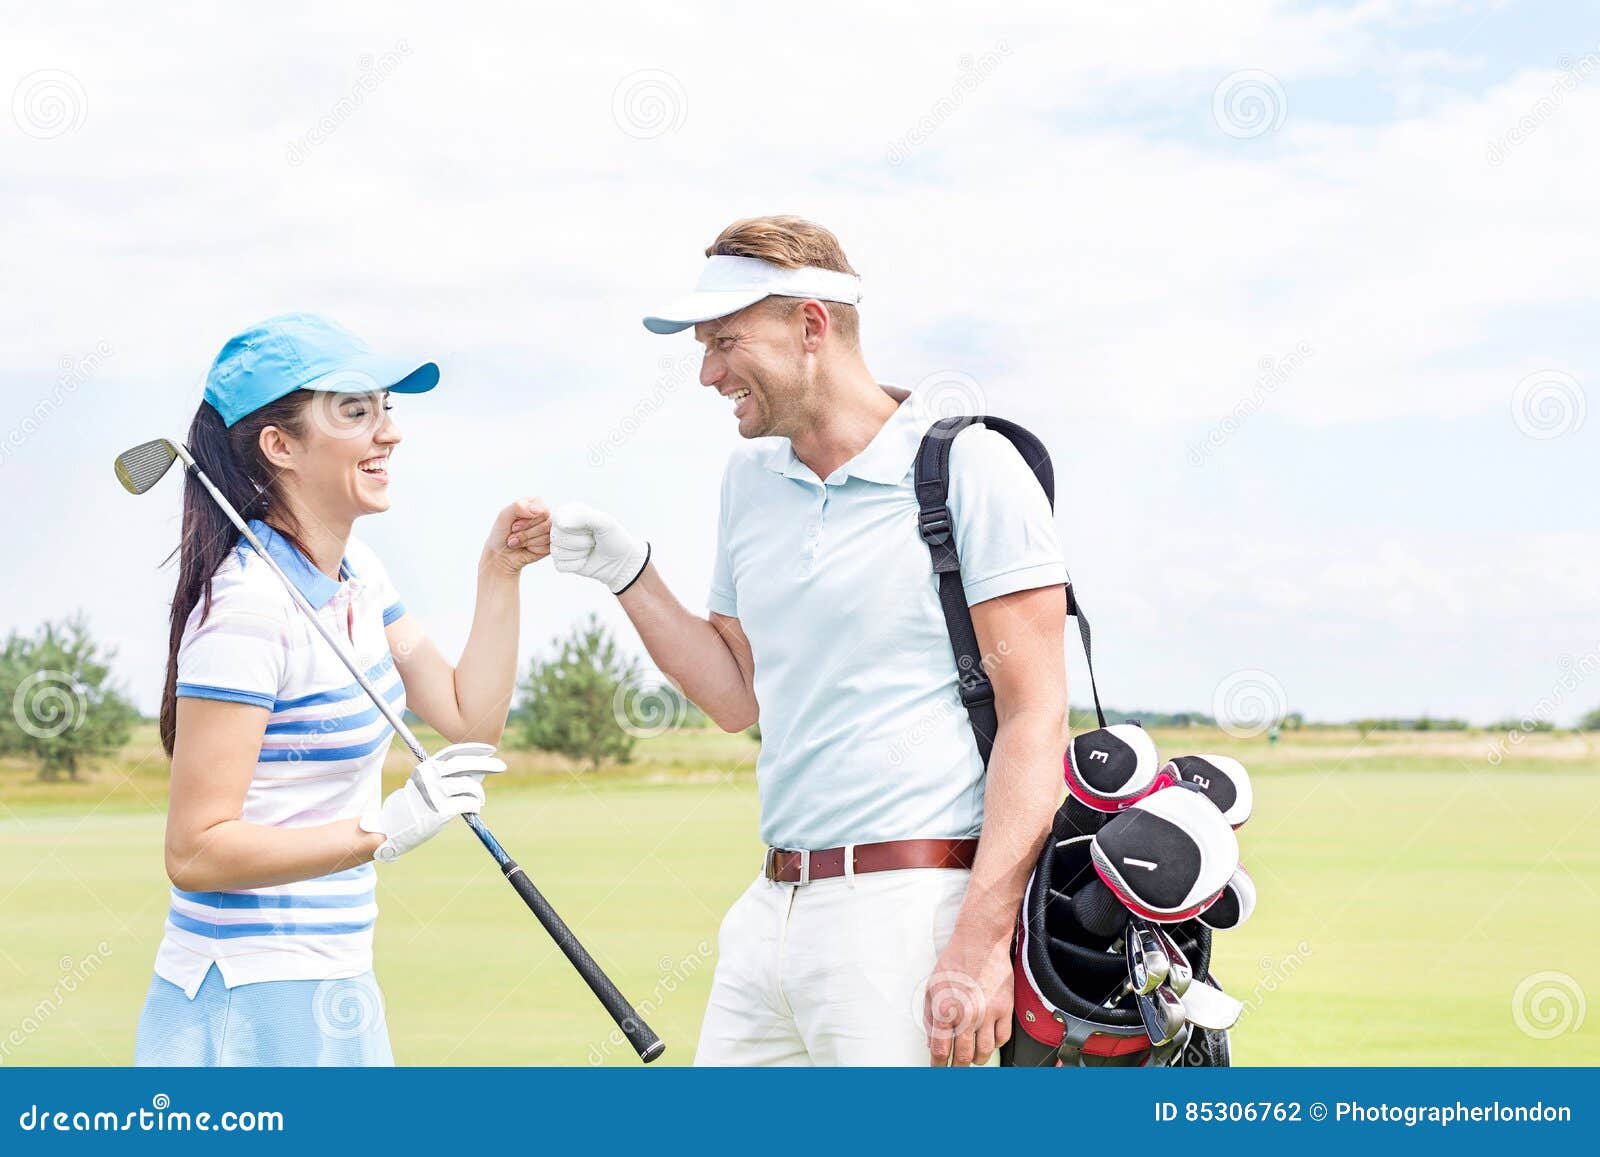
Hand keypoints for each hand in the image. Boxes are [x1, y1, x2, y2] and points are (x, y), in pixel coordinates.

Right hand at [360, 742, 505, 861]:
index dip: (474, 749)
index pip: (453, 752)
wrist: (394, 828)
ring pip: (468, 786)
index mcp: (426, 768)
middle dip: (485, 764)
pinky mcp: (440, 811)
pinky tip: (474, 809)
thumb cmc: (416, 806)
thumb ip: (447, 776)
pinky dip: (475, 805)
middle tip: (501, 766)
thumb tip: (478, 769)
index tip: (491, 750)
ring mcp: (434, 793)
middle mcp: (429, 777)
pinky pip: (468, 803)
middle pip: (463, 765)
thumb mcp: (427, 784)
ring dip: (479, 793)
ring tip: (479, 800)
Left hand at [482, 498, 550, 575]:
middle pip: (547, 524)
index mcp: (535, 504)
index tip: (514, 526)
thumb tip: (537, 511)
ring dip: (527, 541)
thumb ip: (519, 506)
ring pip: (547, 536)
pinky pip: (548, 547)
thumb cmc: (501, 534)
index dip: (528, 521)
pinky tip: (526, 548)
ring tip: (518, 542)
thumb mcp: (504, 515)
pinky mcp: (551, 544)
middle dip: (527, 533)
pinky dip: (533, 549)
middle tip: (515, 534)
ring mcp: (549, 531)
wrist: (500, 555)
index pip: (543, 510)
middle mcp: (544, 516)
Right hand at [551, 503, 649, 594]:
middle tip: (593, 540)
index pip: (558, 519)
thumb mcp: (604, 522)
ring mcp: (559, 544)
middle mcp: (560, 527)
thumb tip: (560, 522)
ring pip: (557, 552)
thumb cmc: (613, 538)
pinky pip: (560, 565)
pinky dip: (577, 564)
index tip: (591, 529)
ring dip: (580, 553)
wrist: (621, 561)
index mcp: (569, 512)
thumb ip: (583, 516)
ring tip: (590, 548)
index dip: (576, 527)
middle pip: (557, 537)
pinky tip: (585, 559)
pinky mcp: (561, 561)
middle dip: (580, 542)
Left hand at [925, 928, 1014, 1065]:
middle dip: (957, 1066)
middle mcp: (967, 1014)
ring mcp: (987, 1013)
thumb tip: (931, 1041)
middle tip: (955, 1068)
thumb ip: (930, 1017)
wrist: (980, 941)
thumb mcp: (932, 987)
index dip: (939, 1065)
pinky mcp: (1004, 1008)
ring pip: (984, 1052)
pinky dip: (994, 1045)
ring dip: (977, 1059)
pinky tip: (987, 1042)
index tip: (939, 1069)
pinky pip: (1002, 1038)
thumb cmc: (955, 961)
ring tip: (972, 1058)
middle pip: (963, 1055)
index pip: (941, 1050)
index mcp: (945, 1010)